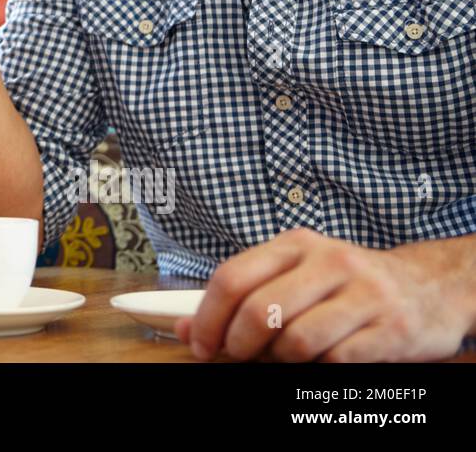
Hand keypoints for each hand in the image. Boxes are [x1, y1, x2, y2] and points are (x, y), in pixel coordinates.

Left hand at [175, 228, 472, 361]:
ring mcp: (364, 294)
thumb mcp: (296, 274)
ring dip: (279, 361)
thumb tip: (183, 325)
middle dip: (238, 345)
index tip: (199, 344)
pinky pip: (336, 360)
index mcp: (296, 244)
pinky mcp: (392, 329)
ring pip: (296, 340)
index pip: (233, 278)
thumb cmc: (347, 283)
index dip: (207, 318)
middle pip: (259, 311)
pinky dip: (318, 369)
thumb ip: (243, 295)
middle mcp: (330, 262)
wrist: (429, 286)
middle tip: (237, 357)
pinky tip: (320, 362)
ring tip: (282, 359)